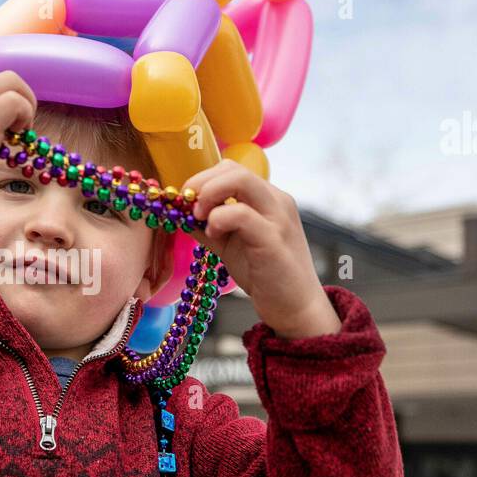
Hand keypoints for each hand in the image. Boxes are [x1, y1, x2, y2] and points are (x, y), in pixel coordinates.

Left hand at [184, 160, 341, 338]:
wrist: (296, 308)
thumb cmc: (265, 275)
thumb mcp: (231, 244)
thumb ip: (209, 226)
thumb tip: (180, 213)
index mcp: (268, 198)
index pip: (231, 169)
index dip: (202, 180)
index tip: (186, 203)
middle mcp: (276, 201)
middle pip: (233, 168)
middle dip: (201, 183)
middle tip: (189, 209)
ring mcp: (278, 217)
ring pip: (240, 180)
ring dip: (209, 194)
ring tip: (200, 219)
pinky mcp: (274, 239)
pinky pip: (242, 214)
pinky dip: (218, 219)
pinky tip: (213, 234)